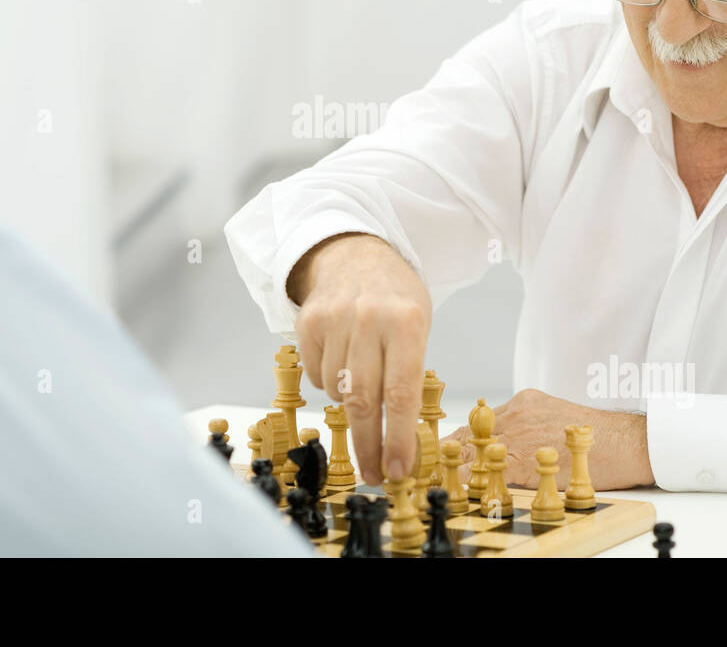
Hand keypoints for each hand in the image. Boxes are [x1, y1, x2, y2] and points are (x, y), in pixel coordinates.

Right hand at [288, 232, 431, 485]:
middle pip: (363, 400)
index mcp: (406, 322)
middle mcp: (369, 319)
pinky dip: (329, 383)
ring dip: (349, 405)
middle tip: (372, 474)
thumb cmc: (395, 298)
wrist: (354, 253)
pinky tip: (342, 362)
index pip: (400, 394)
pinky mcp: (307, 323)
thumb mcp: (418, 326)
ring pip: (336, 391)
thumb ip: (409, 376)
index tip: (396, 470)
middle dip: (368, 445)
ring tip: (361, 387)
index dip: (397, 439)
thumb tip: (400, 443)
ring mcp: (334, 319)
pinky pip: (316, 376)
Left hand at [447, 388, 654, 490]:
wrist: (630, 442)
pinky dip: (474, 481)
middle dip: (443, 456)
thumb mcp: (554, 421)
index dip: (452, 442)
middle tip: (419, 472)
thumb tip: (499, 451)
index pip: (475, 424)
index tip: (432, 454)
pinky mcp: (532, 455)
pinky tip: (460, 491)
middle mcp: (518, 412)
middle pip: (468, 435)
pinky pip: (495, 471)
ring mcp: (523, 433)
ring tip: (429, 482)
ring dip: (453, 469)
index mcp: (523, 403)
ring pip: (476, 452)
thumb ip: (526, 429)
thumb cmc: (598, 439)